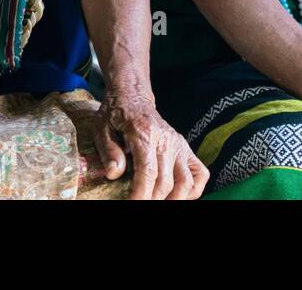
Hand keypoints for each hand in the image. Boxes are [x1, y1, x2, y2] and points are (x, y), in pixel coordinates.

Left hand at [94, 87, 208, 199]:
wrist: (133, 97)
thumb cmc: (116, 114)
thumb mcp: (102, 128)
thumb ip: (108, 150)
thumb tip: (114, 174)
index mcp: (145, 133)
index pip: (148, 171)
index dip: (141, 194)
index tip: (132, 204)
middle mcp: (167, 140)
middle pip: (166, 182)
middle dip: (152, 199)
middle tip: (139, 203)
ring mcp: (179, 145)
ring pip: (186, 182)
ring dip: (173, 199)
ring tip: (156, 201)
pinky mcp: (186, 149)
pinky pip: (200, 174)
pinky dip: (193, 190)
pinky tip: (177, 196)